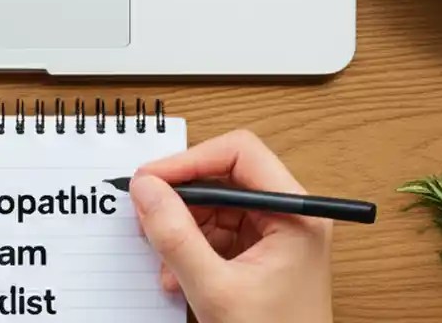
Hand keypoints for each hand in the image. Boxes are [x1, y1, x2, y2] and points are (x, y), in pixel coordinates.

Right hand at [131, 130, 332, 322]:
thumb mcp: (216, 289)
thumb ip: (177, 236)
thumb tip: (145, 189)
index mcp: (296, 213)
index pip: (239, 153)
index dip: (190, 161)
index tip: (151, 180)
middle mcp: (290, 216)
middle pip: (223, 176)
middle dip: (181, 198)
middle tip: (146, 215)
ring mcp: (275, 235)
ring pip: (214, 205)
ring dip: (181, 228)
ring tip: (164, 259)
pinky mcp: (259, 254)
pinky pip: (215, 232)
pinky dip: (189, 248)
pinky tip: (177, 275)